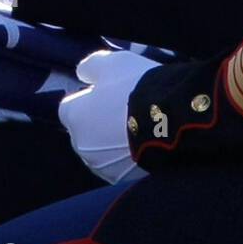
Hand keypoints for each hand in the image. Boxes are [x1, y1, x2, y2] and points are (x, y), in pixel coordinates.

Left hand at [58, 49, 160, 183]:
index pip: (70, 108)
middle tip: (125, 109)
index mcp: (74, 117)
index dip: (88, 99)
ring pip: (103, 152)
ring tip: (138, 126)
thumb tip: (82, 73)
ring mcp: (103, 167)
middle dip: (99, 123)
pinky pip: (121, 166)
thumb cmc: (136, 88)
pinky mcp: (123, 180)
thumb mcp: (111, 63)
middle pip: (85, 132)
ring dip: (113, 142)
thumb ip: (90, 67)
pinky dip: (128, 157)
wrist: (172, 121)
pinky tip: (145, 143)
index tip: (107, 94)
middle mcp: (81, 147)